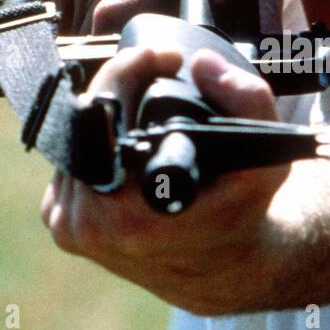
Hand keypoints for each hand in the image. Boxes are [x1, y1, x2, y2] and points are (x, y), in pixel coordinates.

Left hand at [39, 45, 289, 314]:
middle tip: (157, 70)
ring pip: (74, 142)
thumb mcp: (266, 162)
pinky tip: (127, 143)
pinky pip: (70, 164)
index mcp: (133, 216)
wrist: (222, 273)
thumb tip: (201, 63)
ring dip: (106, 114)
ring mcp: (71, 228)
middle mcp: (93, 225)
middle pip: (85, 124)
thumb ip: (247, 101)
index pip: (105, 117)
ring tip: (144, 104)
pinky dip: (95, 144)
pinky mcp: (62, 226)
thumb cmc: (242, 215)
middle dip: (119, 87)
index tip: (162, 56)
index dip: (129, 73)